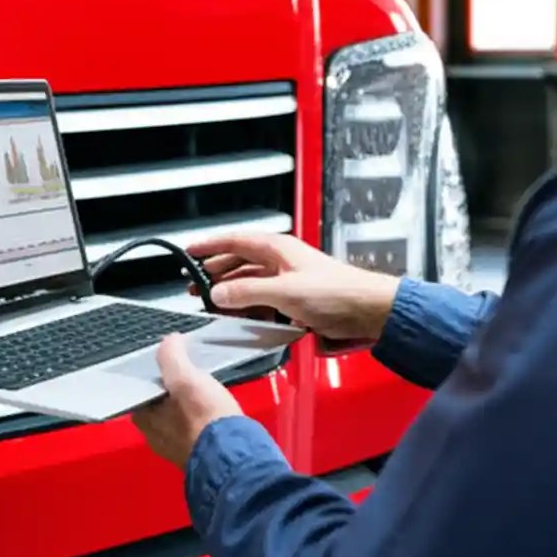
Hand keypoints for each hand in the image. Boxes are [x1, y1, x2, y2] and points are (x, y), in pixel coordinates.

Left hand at [131, 333, 241, 469]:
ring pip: (178, 419)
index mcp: (145, 421)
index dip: (154, 375)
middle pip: (159, 405)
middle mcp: (156, 439)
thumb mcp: (185, 378)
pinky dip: (202, 418)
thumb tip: (169, 340)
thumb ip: (172, 357)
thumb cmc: (203, 415)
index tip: (169, 363)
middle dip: (171, 391)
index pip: (141, 391)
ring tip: (204, 387)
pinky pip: (196, 430)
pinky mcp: (200, 455)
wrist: (234, 455)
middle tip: (188, 372)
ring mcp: (178, 450)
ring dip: (188, 405)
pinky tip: (214, 409)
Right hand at [187, 233, 401, 341]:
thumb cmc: (337, 292)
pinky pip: (263, 300)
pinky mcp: (296, 301)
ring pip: (250, 282)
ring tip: (211, 302)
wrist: (367, 311)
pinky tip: (240, 316)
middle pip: (240, 262)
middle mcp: (282, 261)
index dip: (211, 246)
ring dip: (231, 291)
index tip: (189, 251)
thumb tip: (218, 293)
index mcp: (279, 249)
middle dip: (216, 271)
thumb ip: (247, 291)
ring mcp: (289, 281)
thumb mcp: (284, 292)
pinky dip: (248, 306)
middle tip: (194, 283)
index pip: (236, 241)